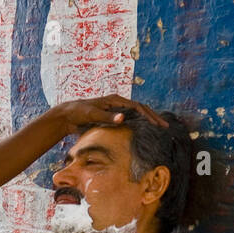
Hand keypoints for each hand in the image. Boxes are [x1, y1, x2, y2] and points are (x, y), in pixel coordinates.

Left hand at [54, 94, 168, 134]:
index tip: (157, 124)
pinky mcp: (112, 117)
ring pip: (136, 114)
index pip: (138, 107)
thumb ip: (107, 117)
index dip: (149, 115)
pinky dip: (138, 124)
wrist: (68, 115)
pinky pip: (129, 120)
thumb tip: (123, 118)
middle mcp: (118, 104)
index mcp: (116, 100)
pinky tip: (144, 132)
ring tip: (159, 128)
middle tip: (165, 126)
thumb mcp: (93, 115)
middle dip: (153, 117)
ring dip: (148, 120)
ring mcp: (116, 110)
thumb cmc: (79, 113)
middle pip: (141, 109)